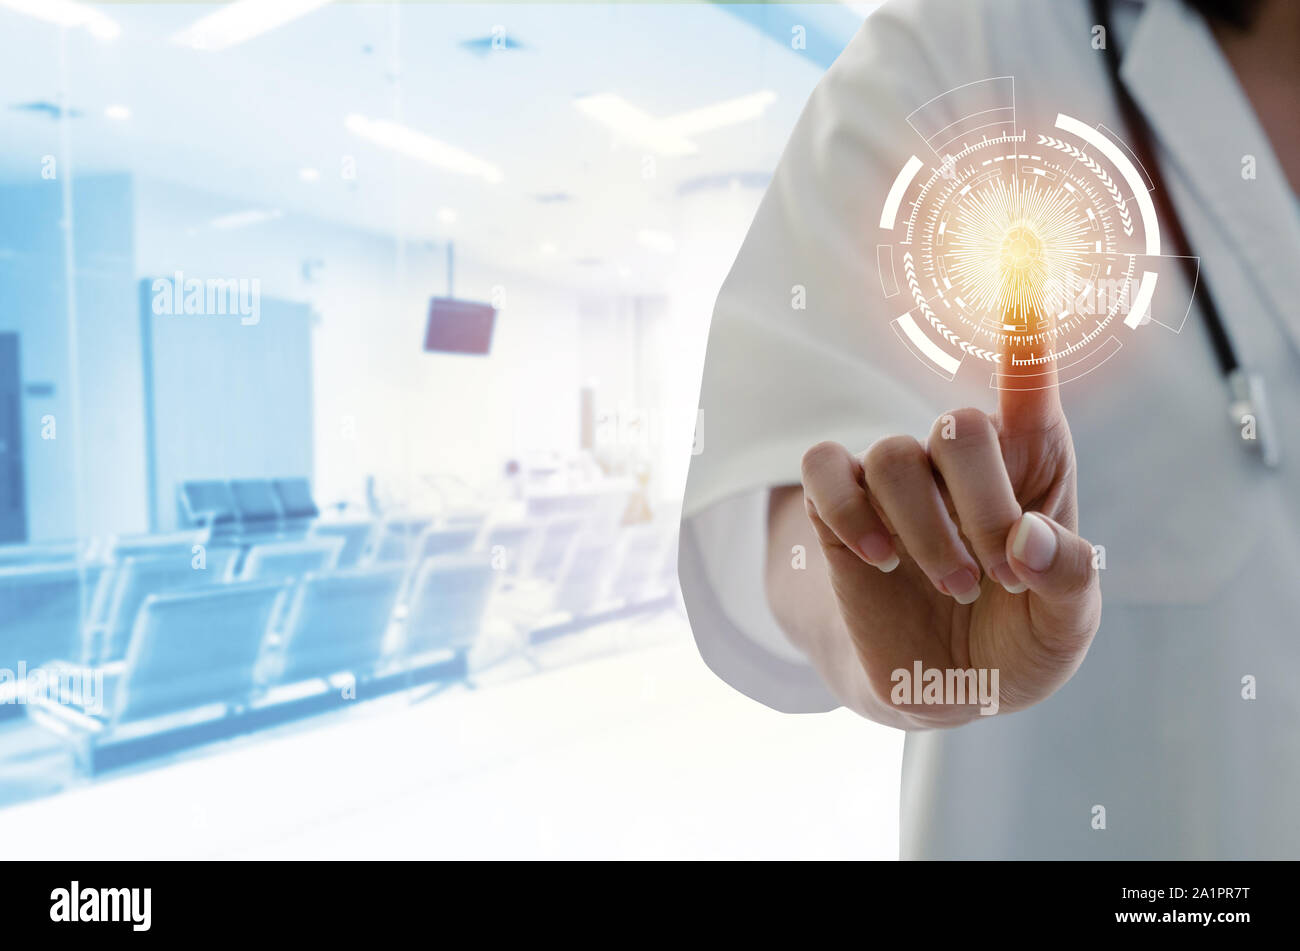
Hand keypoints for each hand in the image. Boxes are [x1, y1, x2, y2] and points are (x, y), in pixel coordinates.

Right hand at [799, 333, 1100, 724]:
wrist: (949, 691)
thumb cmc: (1021, 641)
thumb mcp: (1069, 625)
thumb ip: (1067, 579)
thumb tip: (1024, 540)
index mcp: (1033, 466)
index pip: (1027, 383)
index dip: (1022, 325)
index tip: (1022, 244)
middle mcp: (964, 463)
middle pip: (958, 427)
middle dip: (983, 504)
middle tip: (998, 573)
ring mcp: (898, 486)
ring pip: (892, 456)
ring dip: (925, 529)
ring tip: (953, 584)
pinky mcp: (841, 512)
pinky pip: (826, 472)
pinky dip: (848, 511)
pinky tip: (877, 558)